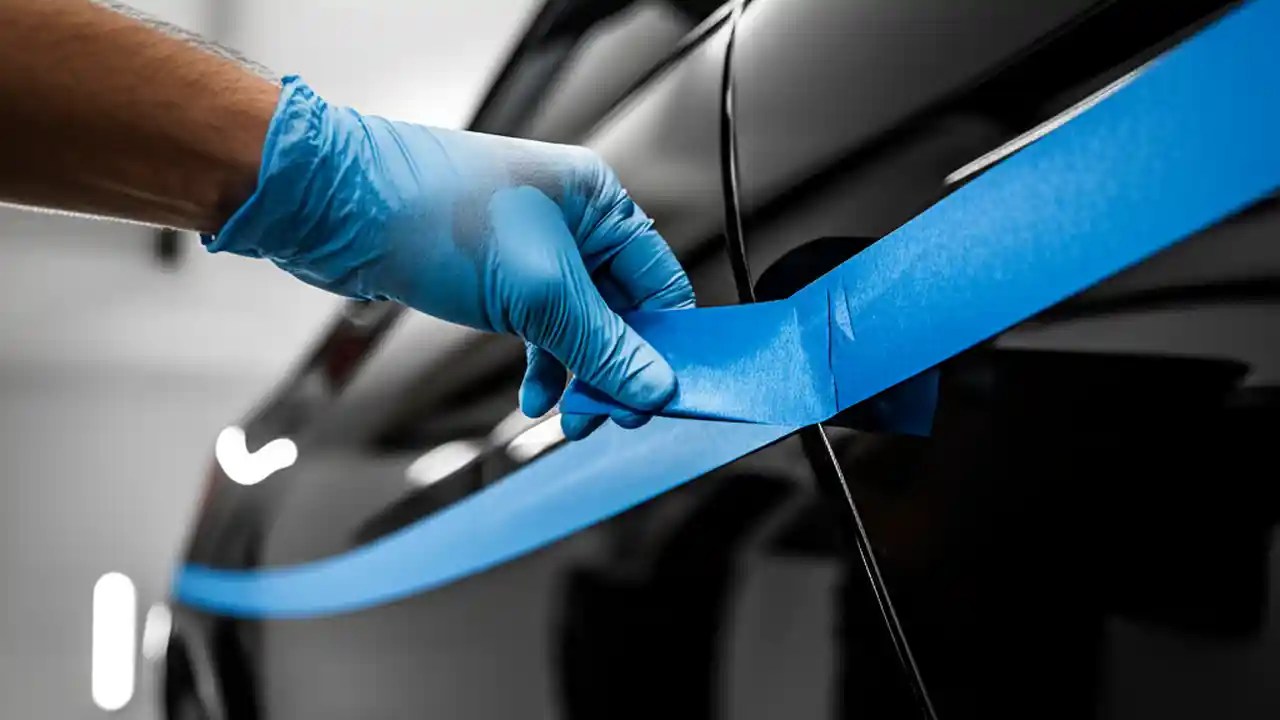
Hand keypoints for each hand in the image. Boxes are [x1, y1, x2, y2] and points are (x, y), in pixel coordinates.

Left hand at [206, 77, 694, 438]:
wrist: (337, 205)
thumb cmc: (431, 215)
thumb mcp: (537, 293)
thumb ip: (601, 345)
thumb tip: (651, 383)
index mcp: (598, 201)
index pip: (659, 282)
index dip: (665, 344)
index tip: (660, 394)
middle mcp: (571, 219)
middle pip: (621, 308)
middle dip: (616, 366)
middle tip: (611, 415)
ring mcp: (532, 246)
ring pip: (578, 323)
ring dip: (579, 373)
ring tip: (572, 416)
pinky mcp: (496, 272)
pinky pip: (540, 325)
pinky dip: (543, 362)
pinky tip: (536, 394)